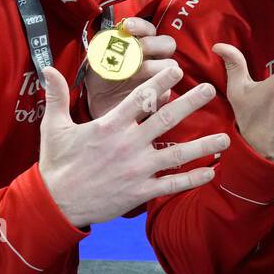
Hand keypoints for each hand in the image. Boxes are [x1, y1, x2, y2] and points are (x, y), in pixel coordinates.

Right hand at [39, 64, 229, 228]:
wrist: (55, 203)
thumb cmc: (56, 164)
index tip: (178, 69)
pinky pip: (171, 185)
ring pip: (176, 155)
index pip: (140, 98)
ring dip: (203, 146)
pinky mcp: (140, 192)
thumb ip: (56, 96)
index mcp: (109, 126)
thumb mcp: (54, 127)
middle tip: (211, 90)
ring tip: (226, 138)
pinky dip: (192, 179)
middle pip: (165, 120)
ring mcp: (137, 170)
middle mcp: (127, 145)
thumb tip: (47, 69)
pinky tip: (211, 173)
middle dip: (191, 104)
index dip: (160, 82)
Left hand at [85, 18, 178, 118]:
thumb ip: (103, 49)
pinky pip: (167, 91)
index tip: (127, 27)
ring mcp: (160, 76)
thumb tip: (108, 40)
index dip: (140, 26)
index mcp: (140, 44)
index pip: (148, 29)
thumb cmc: (101, 78)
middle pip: (167, 43)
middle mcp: (154, 57)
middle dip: (152, 43)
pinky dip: (156, 90)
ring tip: (134, 74)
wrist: (99, 104)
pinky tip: (141, 92)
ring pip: (171, 66)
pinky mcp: (161, 95)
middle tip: (138, 48)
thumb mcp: (96, 61)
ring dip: (153, 67)